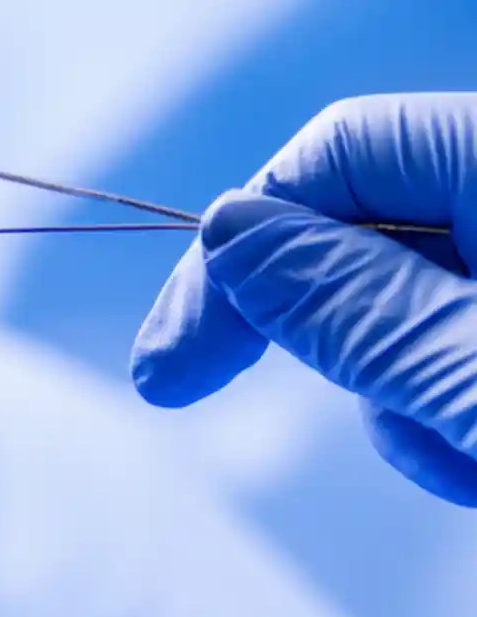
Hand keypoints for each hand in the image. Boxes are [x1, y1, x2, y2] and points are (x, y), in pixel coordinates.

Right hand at [132, 93, 476, 505]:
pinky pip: (450, 353)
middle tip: (172, 388)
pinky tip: (476, 462)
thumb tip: (226, 234)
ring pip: (404, 307)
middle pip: (364, 231)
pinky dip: (438, 414)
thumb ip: (356, 306)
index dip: (238, 245)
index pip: (340, 154)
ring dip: (392, 395)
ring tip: (462, 460)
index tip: (169, 356)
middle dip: (307, 330)